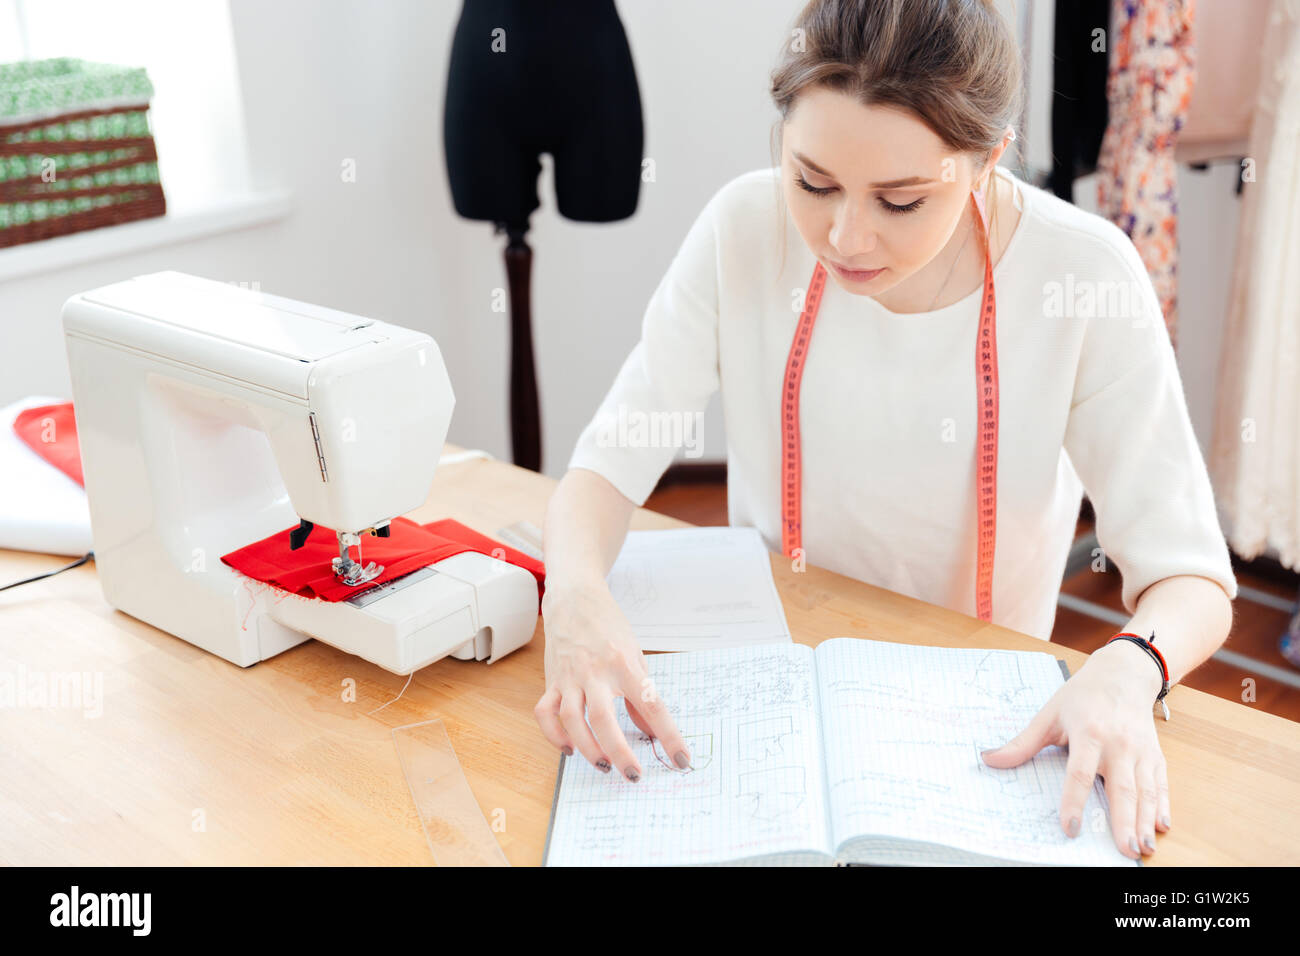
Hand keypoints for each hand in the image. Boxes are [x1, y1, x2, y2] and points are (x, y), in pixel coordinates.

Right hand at [534, 579, 691, 779]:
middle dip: (620, 753)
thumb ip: (640, 693)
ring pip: (573, 720)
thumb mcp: (635, 654)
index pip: (651, 706)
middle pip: (605, 719)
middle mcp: (595, 671)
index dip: (669, 736)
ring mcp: (569, 676)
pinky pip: (546, 713)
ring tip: (604, 766)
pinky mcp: (551, 680)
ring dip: (588, 749)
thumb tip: (650, 730)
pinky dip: (555, 735)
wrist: (574, 598)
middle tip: (634, 775)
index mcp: (624, 663)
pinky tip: (570, 748)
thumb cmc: (609, 625)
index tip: (680, 759)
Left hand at [979, 639, 1169, 859]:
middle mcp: (1119, 743)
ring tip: (1143, 848)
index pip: (1080, 773)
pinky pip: (1161, 784)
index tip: (1070, 827)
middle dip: (1124, 822)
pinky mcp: (1155, 754)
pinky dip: (1162, 806)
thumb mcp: (1049, 714)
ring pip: (1145, 791)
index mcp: (1089, 732)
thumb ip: (1022, 742)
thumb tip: (989, 759)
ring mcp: (1141, 750)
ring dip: (1145, 821)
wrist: (1123, 673)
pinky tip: (1162, 826)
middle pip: (1121, 788)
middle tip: (1126, 852)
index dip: (1074, 801)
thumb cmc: (1083, 695)